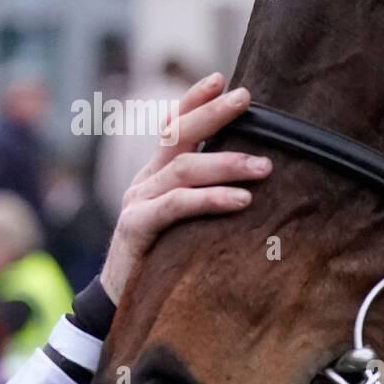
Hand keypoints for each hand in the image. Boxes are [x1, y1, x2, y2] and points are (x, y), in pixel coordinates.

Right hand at [98, 72, 270, 303]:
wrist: (120, 304)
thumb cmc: (161, 262)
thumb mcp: (183, 224)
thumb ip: (203, 199)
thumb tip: (253, 181)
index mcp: (153, 176)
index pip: (171, 126)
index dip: (193, 100)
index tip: (221, 79)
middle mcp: (143, 182)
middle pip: (177, 135)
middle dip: (212, 113)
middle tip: (246, 98)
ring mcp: (137, 202)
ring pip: (183, 169)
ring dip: (226, 164)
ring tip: (264, 167)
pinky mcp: (136, 227)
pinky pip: (176, 206)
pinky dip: (210, 199)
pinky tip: (241, 200)